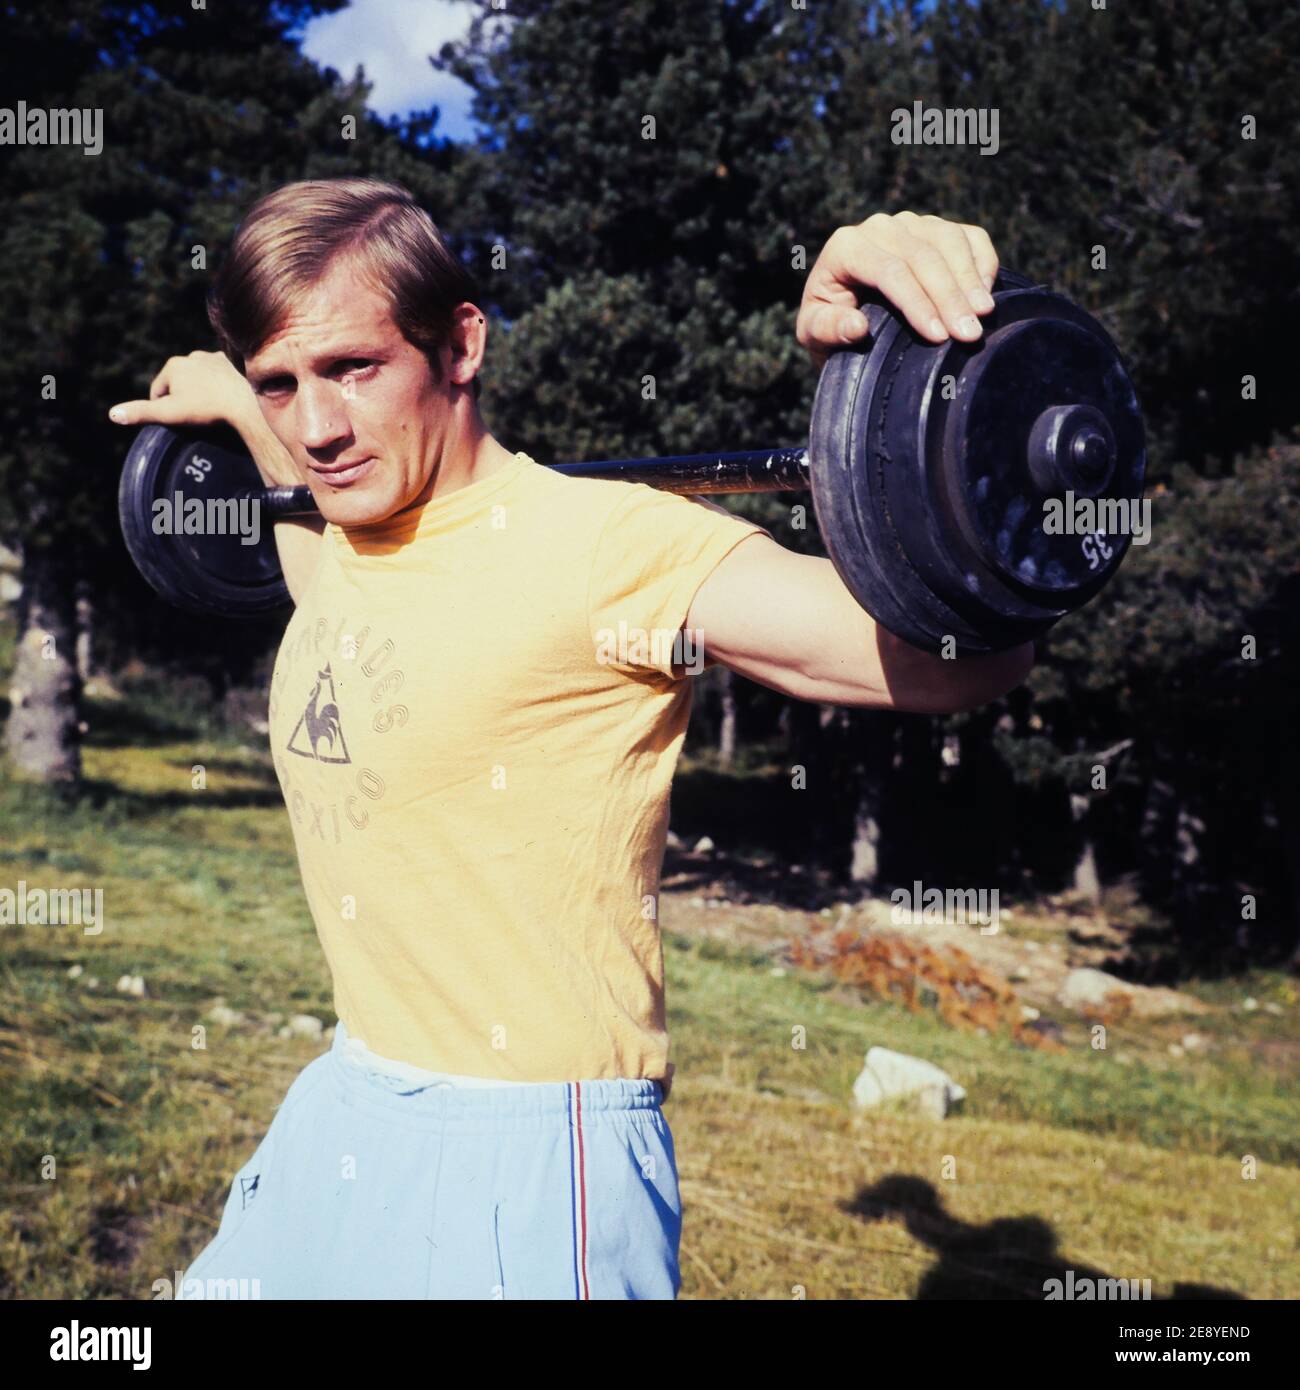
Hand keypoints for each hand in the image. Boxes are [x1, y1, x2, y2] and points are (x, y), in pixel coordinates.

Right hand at [108, 349, 258, 432]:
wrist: (245, 403)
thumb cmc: (206, 409)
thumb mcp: (169, 414)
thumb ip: (141, 413)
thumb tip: (112, 414)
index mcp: (172, 365)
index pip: (158, 391)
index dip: (162, 408)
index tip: (175, 421)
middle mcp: (191, 356)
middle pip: (178, 383)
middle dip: (181, 398)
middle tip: (194, 416)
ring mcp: (212, 357)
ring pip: (197, 377)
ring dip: (198, 389)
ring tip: (208, 408)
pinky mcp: (230, 363)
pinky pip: (217, 375)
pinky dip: (216, 384)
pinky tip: (222, 396)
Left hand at [796, 211, 1000, 371]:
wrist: (845, 310)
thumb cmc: (829, 325)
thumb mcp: (815, 334)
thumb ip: (829, 330)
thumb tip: (857, 327)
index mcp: (846, 247)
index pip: (889, 271)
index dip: (916, 303)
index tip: (938, 336)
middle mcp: (879, 227)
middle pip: (923, 256)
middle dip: (949, 297)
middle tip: (969, 334)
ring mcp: (911, 223)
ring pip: (949, 241)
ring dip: (970, 281)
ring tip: (983, 316)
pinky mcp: (937, 229)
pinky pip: (969, 236)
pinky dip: (982, 263)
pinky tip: (985, 296)